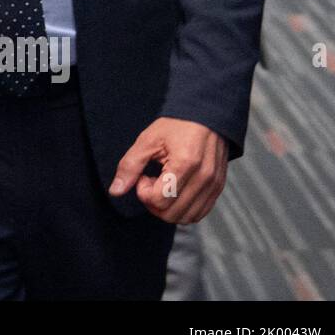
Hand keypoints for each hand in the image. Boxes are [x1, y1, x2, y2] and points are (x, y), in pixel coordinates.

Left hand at [108, 117, 227, 223]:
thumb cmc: (176, 126)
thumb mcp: (147, 140)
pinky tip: (176, 190)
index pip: (159, 200)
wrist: (206, 117)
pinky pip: (199, 213)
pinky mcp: (218, 189)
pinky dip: (182, 209)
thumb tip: (115, 191)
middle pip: (171, 214)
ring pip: (186, 218)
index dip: (143, 192)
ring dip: (168, 208)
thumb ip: (129, 166)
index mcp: (185, 164)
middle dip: (154, 202)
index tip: (144, 175)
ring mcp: (213, 186)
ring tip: (164, 185)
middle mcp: (203, 178)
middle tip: (151, 181)